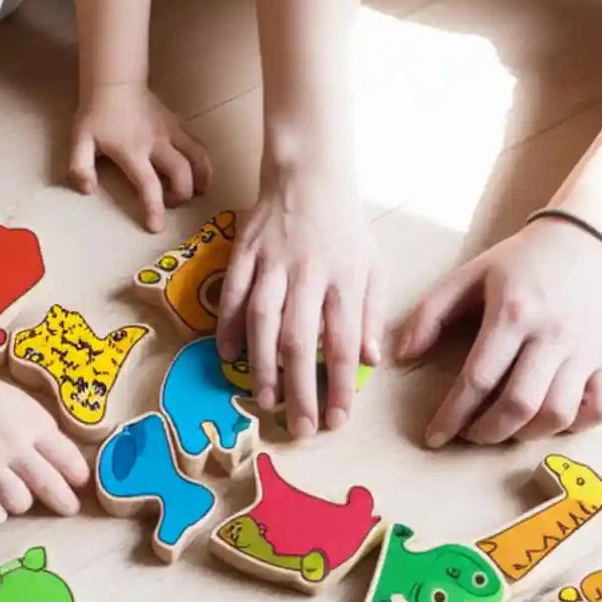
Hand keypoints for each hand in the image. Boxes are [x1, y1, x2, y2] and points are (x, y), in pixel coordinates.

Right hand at [0, 370, 89, 531]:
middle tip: (67, 509)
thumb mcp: (21, 404)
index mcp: (33, 426)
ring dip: (18, 505)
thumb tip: (68, 457)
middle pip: (49, 486)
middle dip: (64, 502)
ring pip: (17, 503)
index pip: (69, 459)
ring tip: (14, 499)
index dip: (79, 477)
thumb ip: (42, 429)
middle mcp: (12, 447)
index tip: (79, 485)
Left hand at [68, 83, 212, 232]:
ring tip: (200, 191)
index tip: (156, 226)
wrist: (114, 82)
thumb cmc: (96, 114)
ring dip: (203, 177)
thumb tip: (87, 190)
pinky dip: (203, 159)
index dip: (154, 208)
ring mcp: (172, 131)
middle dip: (183, 194)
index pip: (148, 185)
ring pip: (198, 156)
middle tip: (174, 204)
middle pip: (182, 173)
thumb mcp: (79, 141)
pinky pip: (197, 143)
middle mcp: (157, 142)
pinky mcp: (178, 123)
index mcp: (133, 151)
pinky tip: (199, 169)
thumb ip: (80, 167)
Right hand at [216, 169, 382, 437]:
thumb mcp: (373, 265)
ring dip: (261, 365)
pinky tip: (229, 355)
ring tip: (264, 400)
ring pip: (262, 320)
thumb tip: (370, 361)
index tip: (336, 419)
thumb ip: (371, 313)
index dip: (339, 385)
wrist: (309, 173)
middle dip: (299, 389)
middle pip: (300, 339)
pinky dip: (229, 326)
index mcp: (344, 279)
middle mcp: (308, 274)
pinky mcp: (244, 253)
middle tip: (299, 427)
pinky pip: (233, 294)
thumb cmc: (344, 226)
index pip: (343, 341)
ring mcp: (272, 263)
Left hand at [399, 219, 601, 446]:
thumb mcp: (468, 275)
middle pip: (518, 405)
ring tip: (505, 428)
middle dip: (486, 432)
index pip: (477, 379)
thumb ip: (430, 314)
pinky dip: (575, 426)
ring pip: (558, 414)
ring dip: (526, 434)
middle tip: (469, 434)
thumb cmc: (521, 260)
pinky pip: (601, 409)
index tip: (433, 437)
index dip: (451, 416)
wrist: (588, 238)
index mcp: (512, 313)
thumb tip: (403, 356)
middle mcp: (552, 335)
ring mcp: (587, 349)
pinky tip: (550, 419)